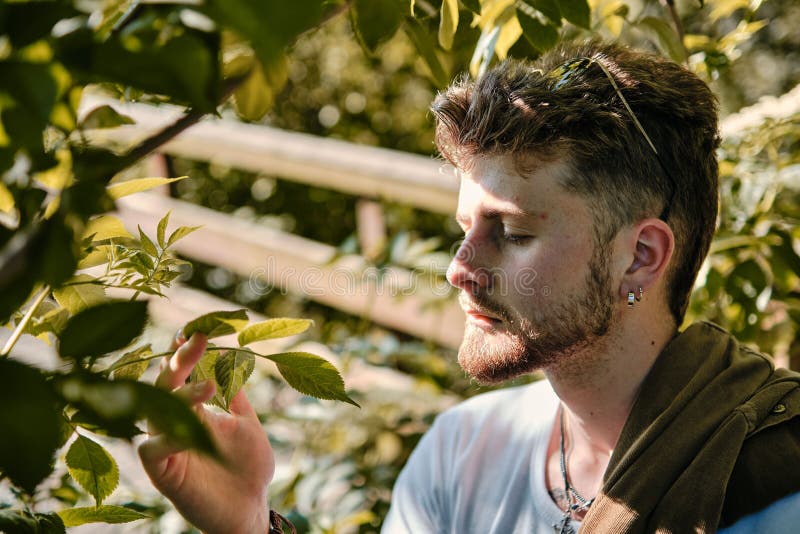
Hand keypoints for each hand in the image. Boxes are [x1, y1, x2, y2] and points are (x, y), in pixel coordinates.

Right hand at [138, 332, 273, 533]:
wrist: (250, 508)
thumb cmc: (249, 466)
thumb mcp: (247, 422)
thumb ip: (236, 393)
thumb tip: (229, 354)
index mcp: (191, 408)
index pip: (182, 373)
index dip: (186, 351)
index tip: (198, 329)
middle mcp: (172, 422)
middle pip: (163, 385)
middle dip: (179, 361)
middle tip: (196, 340)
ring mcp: (164, 445)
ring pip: (155, 412)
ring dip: (179, 395)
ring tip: (209, 385)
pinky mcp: (162, 472)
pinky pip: (153, 448)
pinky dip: (170, 435)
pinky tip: (192, 426)